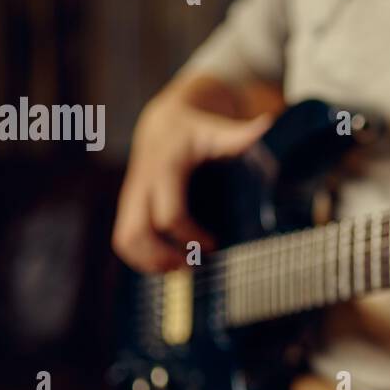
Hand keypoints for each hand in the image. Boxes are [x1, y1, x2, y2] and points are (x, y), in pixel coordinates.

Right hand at [112, 78, 275, 271]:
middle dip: (164, 256)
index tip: (214, 245)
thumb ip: (239, 135)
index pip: (170, 216)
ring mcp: (131, 195)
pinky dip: (140, 257)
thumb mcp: (216, 129)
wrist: (164, 122)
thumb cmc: (196, 129)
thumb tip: (267, 124)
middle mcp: (142, 183)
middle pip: (139, 233)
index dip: (191, 236)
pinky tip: (165, 262)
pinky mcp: (127, 204)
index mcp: (165, 168)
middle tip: (192, 265)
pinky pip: (122, 238)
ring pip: (125, 239)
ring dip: (149, 261)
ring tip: (179, 268)